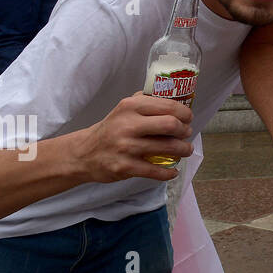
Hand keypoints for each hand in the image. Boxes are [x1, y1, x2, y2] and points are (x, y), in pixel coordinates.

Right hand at [73, 93, 193, 183]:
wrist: (84, 153)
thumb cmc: (111, 129)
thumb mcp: (124, 108)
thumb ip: (146, 101)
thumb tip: (176, 99)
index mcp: (130, 106)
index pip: (168, 106)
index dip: (185, 113)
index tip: (188, 118)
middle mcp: (128, 125)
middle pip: (171, 125)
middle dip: (185, 130)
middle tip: (187, 133)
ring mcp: (126, 147)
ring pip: (168, 148)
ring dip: (183, 150)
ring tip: (185, 150)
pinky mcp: (125, 167)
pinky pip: (156, 171)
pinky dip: (169, 172)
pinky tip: (173, 171)